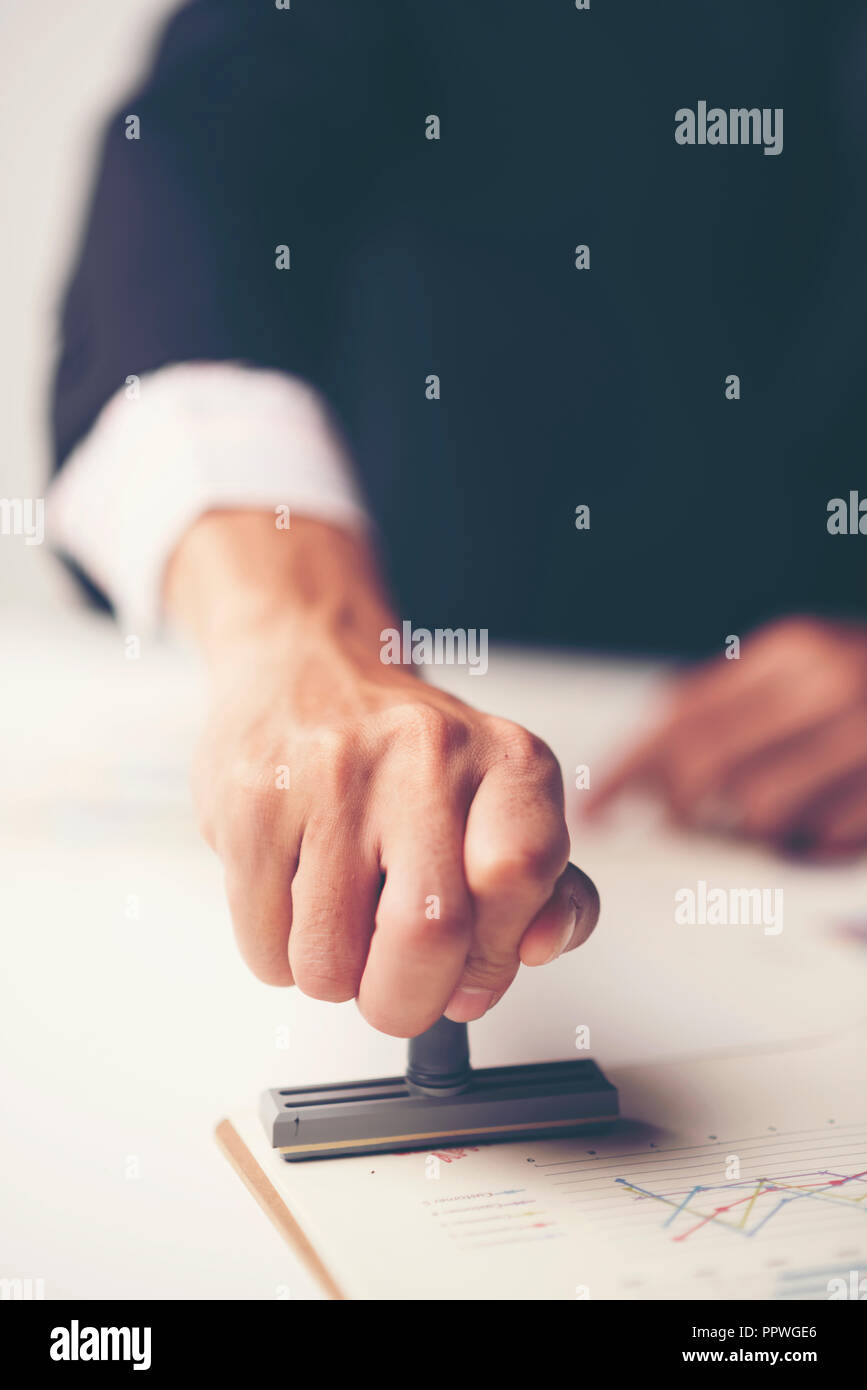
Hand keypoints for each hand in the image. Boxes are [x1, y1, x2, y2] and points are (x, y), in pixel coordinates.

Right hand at [170, 513, 598, 1035]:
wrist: (306, 664)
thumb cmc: (409, 756)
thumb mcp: (500, 803)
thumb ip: (544, 887)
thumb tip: (538, 947)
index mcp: (507, 758)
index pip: (522, 873)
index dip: (496, 954)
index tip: (472, 977)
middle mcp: (427, 752)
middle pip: (430, 933)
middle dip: (405, 1001)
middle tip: (395, 996)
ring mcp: (334, 771)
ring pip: (332, 958)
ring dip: (334, 981)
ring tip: (339, 935)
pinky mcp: (254, 798)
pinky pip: (265, 942)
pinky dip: (279, 958)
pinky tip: (295, 907)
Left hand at [587, 617, 866, 859]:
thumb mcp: (812, 667)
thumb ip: (738, 703)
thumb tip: (652, 768)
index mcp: (794, 649)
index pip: (682, 713)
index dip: (631, 767)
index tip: (599, 809)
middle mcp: (831, 681)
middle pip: (709, 767)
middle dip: (686, 810)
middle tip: (690, 824)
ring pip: (762, 812)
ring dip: (756, 832)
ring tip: (779, 819)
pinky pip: (825, 839)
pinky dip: (813, 844)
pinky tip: (829, 823)